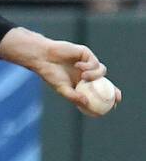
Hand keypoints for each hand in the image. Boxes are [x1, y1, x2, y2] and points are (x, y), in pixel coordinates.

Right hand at [0, 28, 121, 112]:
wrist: (44, 58)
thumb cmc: (50, 74)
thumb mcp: (62, 89)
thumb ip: (74, 96)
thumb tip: (87, 104)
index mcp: (81, 84)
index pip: (97, 92)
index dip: (107, 98)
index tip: (114, 105)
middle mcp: (87, 74)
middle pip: (105, 82)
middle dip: (113, 89)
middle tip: (117, 95)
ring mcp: (88, 64)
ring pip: (102, 71)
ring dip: (95, 75)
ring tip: (83, 76)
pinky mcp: (87, 54)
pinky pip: (95, 62)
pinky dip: (88, 66)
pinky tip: (78, 65)